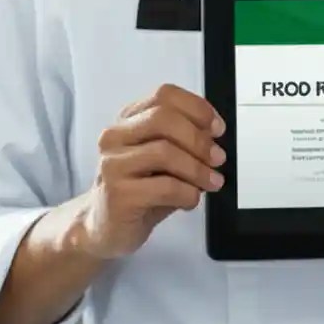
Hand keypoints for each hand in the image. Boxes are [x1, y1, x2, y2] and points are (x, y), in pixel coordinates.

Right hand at [82, 84, 225, 258]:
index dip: (197, 108)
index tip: (217, 128)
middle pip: (163, 119)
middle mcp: (115, 137)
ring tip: (211, 182)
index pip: (164, 95)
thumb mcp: (163, 160)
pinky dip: (188, 193)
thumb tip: (214, 136)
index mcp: (128, 120)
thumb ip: (184, 141)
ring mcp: (113, 165)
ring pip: (165, 153)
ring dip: (197, 169)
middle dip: (198, 139)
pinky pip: (165, 187)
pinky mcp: (118, 194)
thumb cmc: (140, 190)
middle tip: (217, 157)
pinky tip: (190, 200)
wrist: (105, 228)